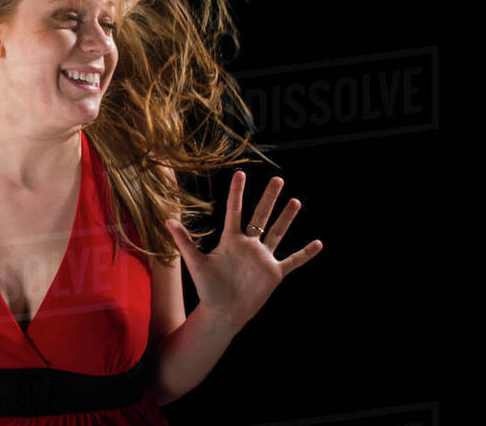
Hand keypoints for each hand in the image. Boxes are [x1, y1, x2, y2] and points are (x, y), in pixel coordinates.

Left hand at [165, 170, 321, 329]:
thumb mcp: (195, 263)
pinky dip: (305, 254)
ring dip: (287, 218)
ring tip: (295, 201)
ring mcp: (263, 259)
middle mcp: (249, 246)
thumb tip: (167, 219)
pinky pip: (292, 261)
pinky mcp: (274, 274)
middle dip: (269, 198)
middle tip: (277, 179)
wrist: (222, 313)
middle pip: (261, 217)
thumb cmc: (208, 289)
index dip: (237, 193)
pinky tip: (318, 243)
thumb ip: (184, 241)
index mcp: (231, 240)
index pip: (235, 211)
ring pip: (278, 233)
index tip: (241, 173)